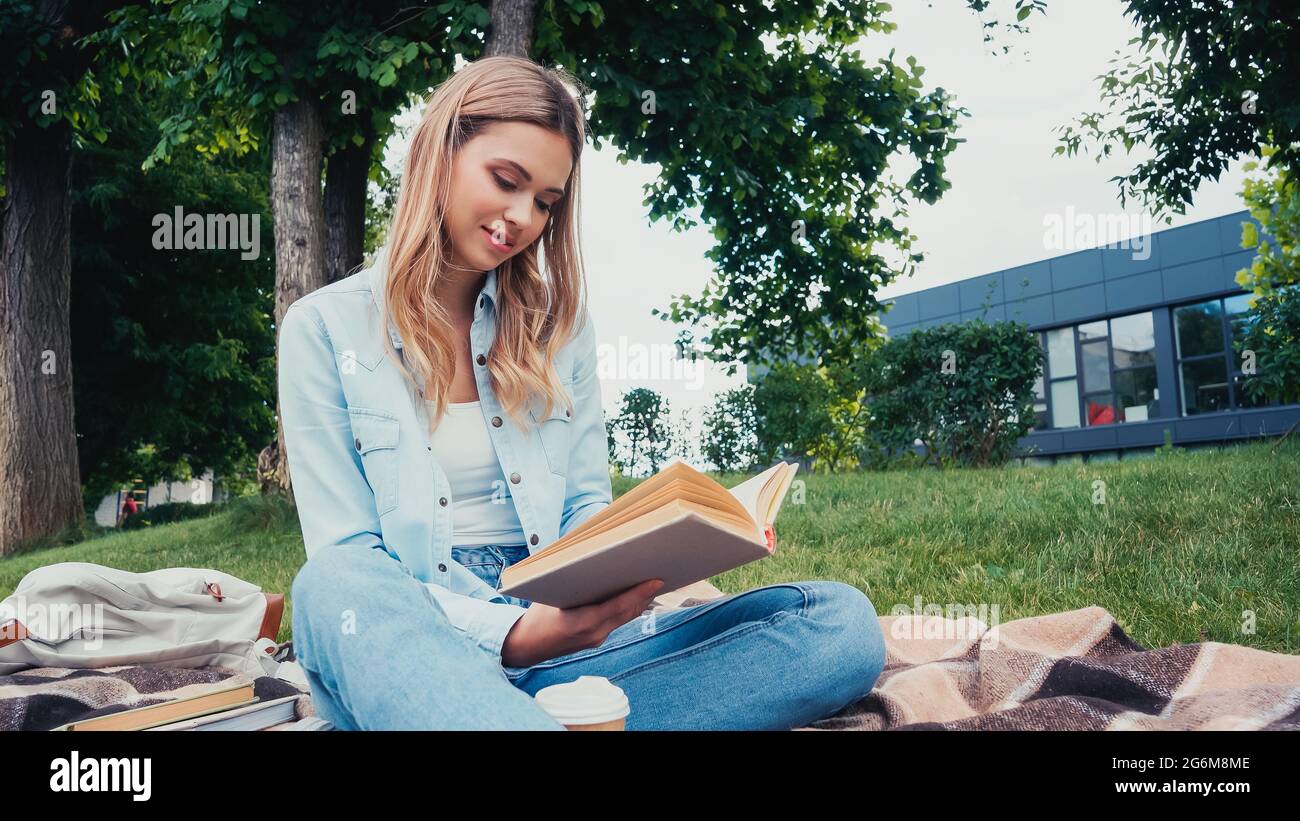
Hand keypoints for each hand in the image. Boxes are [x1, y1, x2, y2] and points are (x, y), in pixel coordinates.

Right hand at [501, 579, 664, 668]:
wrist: (524, 646)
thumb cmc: (536, 615)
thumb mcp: (552, 593)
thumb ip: (574, 580)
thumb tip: (592, 558)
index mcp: (584, 622)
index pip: (620, 606)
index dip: (640, 593)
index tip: (657, 580)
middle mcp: (595, 634)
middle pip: (628, 612)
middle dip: (645, 595)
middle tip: (659, 575)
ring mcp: (596, 639)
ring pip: (625, 618)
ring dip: (638, 602)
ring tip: (650, 584)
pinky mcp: (595, 641)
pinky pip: (616, 623)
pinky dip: (626, 609)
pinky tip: (632, 597)